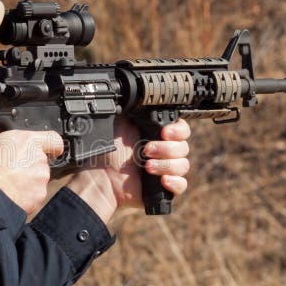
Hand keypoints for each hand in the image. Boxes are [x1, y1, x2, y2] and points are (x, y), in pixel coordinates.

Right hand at [0, 130, 63, 214]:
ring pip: (38, 179)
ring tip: (9, 185)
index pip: (54, 140)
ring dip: (28, 181)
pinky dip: (26, 196)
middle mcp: (39, 158)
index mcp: (28, 141)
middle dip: (30, 166)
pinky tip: (12, 195)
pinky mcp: (39, 196)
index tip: (51, 150)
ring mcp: (41, 178)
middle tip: (12, 171)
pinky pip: (35, 195)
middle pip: (41, 162)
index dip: (52, 146)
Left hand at [67, 117, 190, 222]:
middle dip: (166, 148)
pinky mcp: (165, 188)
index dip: (178, 131)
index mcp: (157, 135)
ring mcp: (165, 170)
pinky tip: (162, 180)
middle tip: (146, 150)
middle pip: (184, 147)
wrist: (101, 177)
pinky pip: (182, 185)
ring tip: (147, 167)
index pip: (182, 130)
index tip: (164, 133)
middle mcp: (164, 151)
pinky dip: (174, 182)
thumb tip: (147, 97)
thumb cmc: (108, 151)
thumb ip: (137, 110)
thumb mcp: (121, 123)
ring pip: (183, 165)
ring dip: (166, 165)